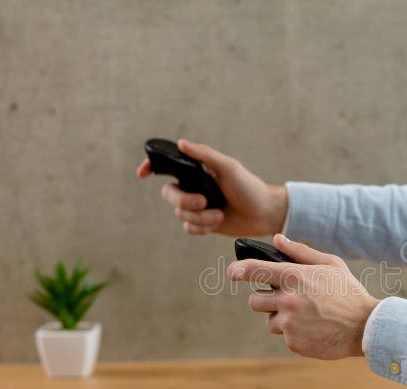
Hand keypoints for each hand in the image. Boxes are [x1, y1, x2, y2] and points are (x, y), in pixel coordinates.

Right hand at [137, 139, 287, 235]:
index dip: (151, 167)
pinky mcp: (203, 223)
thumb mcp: (228, 167)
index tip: (142, 173)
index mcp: (197, 170)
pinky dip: (202, 227)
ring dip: (200, 217)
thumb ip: (204, 155)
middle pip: (169, 194)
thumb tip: (181, 143)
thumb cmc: (249, 187)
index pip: (167, 166)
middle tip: (205, 201)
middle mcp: (194, 186)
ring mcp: (197, 205)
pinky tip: (217, 222)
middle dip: (185, 201)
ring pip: (180, 213)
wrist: (263, 213)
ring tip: (220, 215)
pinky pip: (189, 227)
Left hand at [227, 234, 379, 359]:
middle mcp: (287, 299)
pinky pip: (284, 336)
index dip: (237, 271)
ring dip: (281, 318)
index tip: (231, 273)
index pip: (252, 270)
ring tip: (306, 316)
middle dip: (265, 300)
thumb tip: (277, 239)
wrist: (365, 327)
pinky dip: (295, 333)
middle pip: (254, 300)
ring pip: (269, 321)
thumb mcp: (330, 264)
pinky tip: (313, 328)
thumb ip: (300, 251)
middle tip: (285, 299)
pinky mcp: (293, 342)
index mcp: (294, 276)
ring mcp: (289, 322)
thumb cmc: (348, 292)